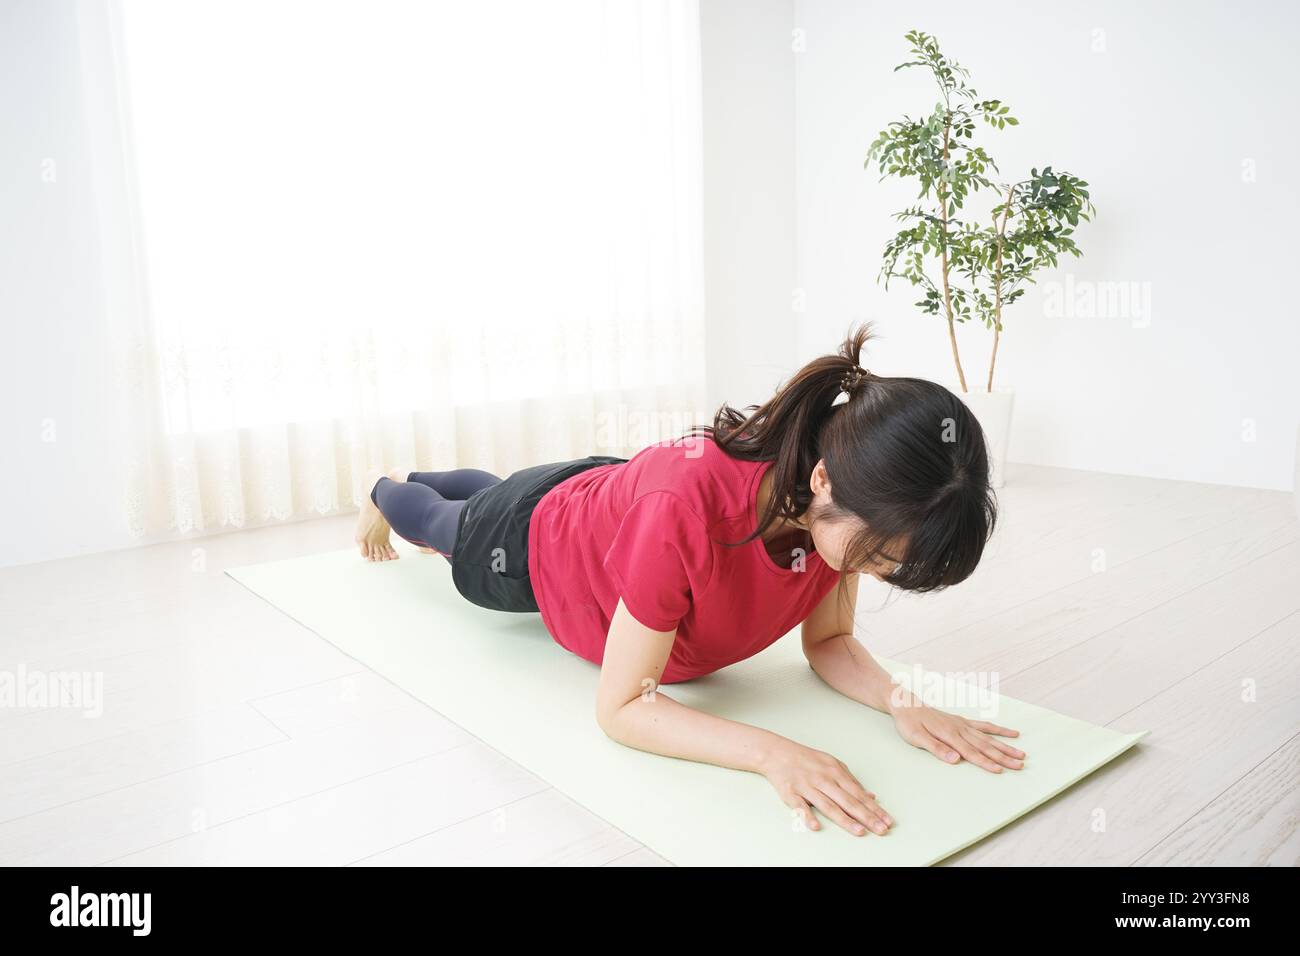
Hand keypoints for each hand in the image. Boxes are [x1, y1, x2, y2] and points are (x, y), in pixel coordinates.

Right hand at [760, 740, 893, 835]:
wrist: (777, 753)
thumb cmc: (807, 760)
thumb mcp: (832, 765)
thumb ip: (851, 781)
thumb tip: (871, 795)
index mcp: (836, 772)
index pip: (859, 794)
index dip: (874, 808)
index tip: (887, 821)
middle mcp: (824, 779)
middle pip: (848, 801)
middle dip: (867, 816)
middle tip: (881, 830)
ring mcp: (807, 786)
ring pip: (828, 805)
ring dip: (845, 819)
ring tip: (860, 832)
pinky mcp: (791, 793)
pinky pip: (800, 806)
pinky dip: (807, 816)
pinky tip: (816, 826)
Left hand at [890, 698, 1024, 771]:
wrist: (906, 704)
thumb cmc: (909, 723)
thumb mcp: (916, 738)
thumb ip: (936, 748)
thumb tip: (955, 759)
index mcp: (949, 735)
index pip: (971, 752)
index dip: (986, 763)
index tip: (1000, 771)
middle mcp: (959, 729)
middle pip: (985, 746)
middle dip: (1003, 757)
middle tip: (1020, 766)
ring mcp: (962, 724)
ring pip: (988, 737)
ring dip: (1005, 746)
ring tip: (1021, 754)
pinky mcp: (962, 722)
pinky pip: (984, 726)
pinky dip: (999, 730)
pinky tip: (1012, 733)